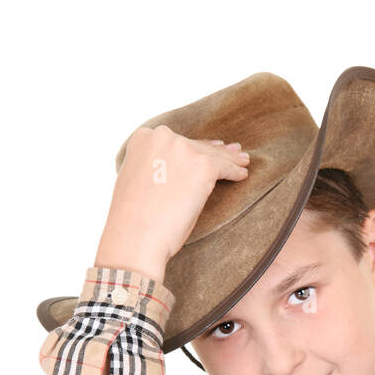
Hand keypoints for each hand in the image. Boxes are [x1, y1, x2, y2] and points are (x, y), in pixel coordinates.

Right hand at [94, 127, 250, 278]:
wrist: (135, 237)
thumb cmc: (133, 221)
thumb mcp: (136, 181)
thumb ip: (152, 168)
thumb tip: (171, 173)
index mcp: (143, 139)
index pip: (175, 142)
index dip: (192, 148)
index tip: (206, 148)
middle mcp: (162, 137)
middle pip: (195, 146)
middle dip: (213, 151)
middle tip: (231, 151)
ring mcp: (183, 150)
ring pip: (212, 155)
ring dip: (229, 159)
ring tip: (242, 162)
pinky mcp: (202, 166)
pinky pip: (225, 167)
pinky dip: (235, 171)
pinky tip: (242, 174)